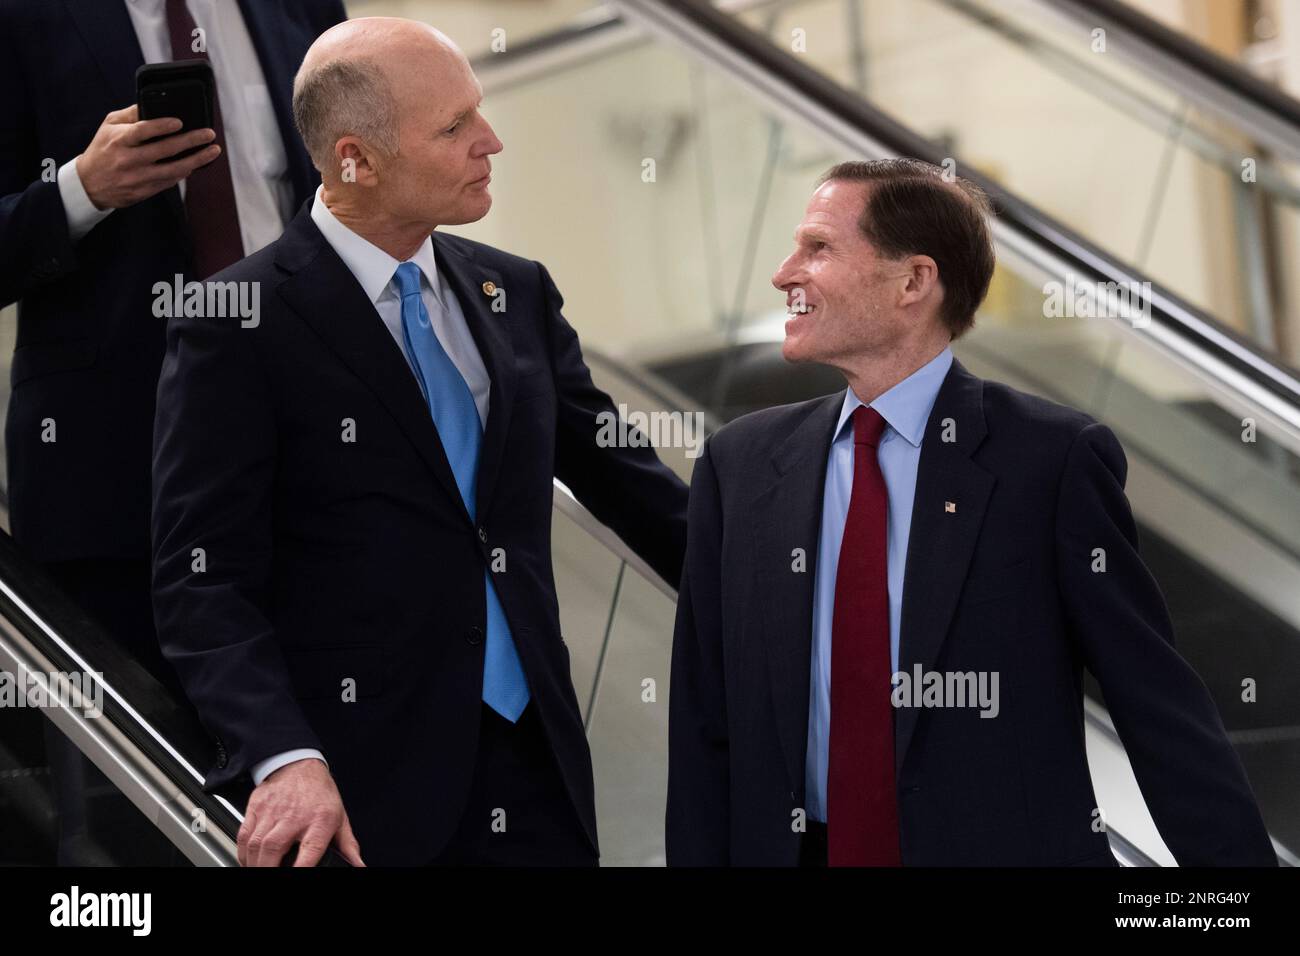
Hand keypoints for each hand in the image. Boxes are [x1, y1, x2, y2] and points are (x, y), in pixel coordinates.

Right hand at [76, 104, 220, 209]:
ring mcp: (138, 177)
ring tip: (213, 151)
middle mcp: (129, 159)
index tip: (180, 122)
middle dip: (191, 141)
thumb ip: (131, 114)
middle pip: (165, 150)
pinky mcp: (144, 191)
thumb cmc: (103, 148)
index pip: (143, 131)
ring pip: (173, 170)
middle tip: (209, 134)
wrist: (89, 184)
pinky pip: (170, 182)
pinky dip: (184, 173)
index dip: (162, 126)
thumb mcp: (109, 126)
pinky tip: (195, 164)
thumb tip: (154, 103)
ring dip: (197, 160)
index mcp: (119, 140)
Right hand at [237, 758, 365, 867]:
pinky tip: (250, 860)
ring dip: (255, 863)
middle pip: (274, 848)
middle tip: (270, 875)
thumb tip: (358, 865)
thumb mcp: (340, 818)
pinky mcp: (256, 807)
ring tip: (261, 869)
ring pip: (256, 844)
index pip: (310, 850)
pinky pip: (244, 835)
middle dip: (268, 869)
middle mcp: (294, 816)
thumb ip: (348, 846)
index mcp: (319, 821)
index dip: (301, 868)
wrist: (299, 765)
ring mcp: (272, 811)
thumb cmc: (320, 793)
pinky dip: (244, 853)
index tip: (297, 873)